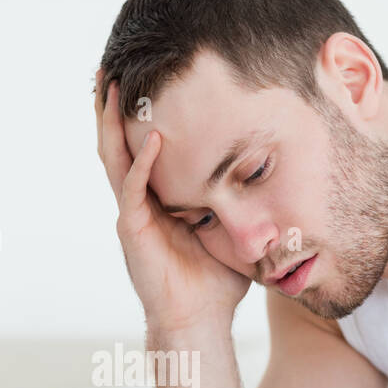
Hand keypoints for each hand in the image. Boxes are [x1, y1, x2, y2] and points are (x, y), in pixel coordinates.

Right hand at [94, 68, 250, 332]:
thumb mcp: (231, 229)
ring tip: (110, 86)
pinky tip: (154, 137)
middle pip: (116, 143)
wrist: (198, 321)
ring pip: (114, 158)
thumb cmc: (216, 283)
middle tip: (108, 67)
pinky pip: (134, 189)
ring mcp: (132, 215)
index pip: (141, 146)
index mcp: (157, 199)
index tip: (139, 78)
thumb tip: (280, 173)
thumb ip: (241, 201)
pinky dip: (144, 162)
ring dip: (111, 122)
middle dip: (109, 106)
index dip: (134, 114)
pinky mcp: (133, 231)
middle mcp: (139, 202)